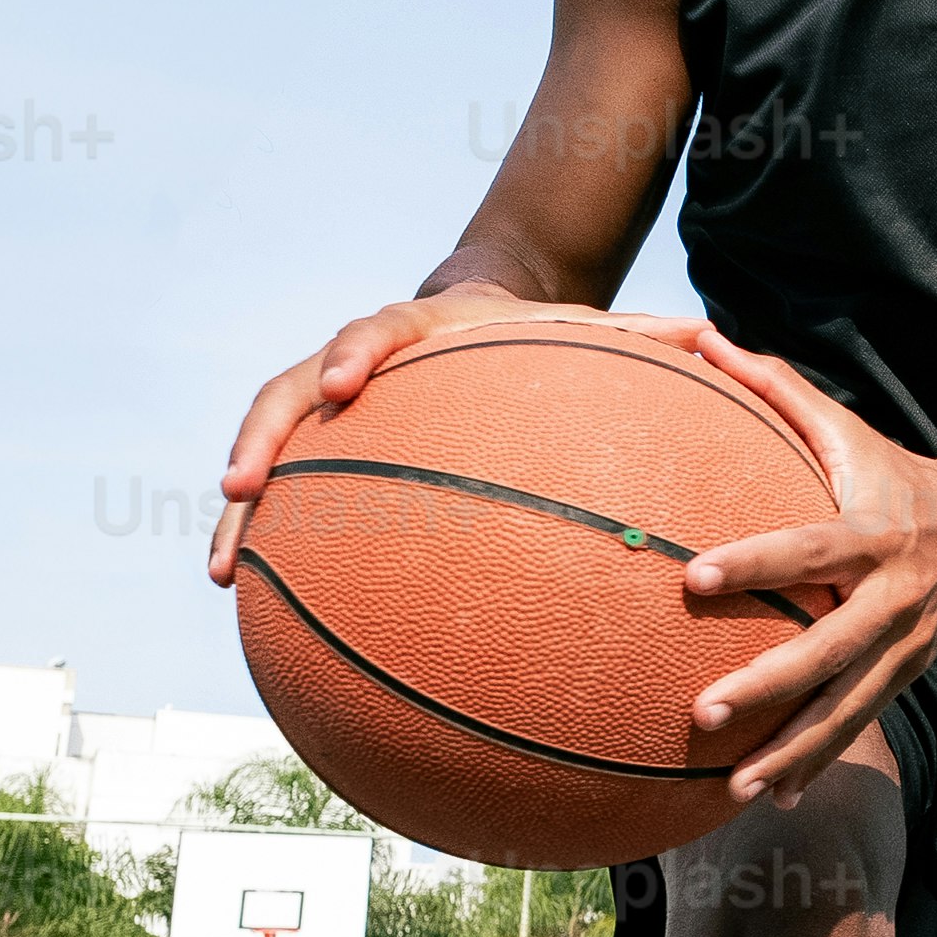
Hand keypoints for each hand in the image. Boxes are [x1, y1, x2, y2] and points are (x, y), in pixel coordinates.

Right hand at [207, 291, 703, 580]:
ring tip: (224, 572)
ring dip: (245, 513)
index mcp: (424, 329)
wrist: (489, 321)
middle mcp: (362, 364)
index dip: (358, 352)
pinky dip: (275, 552)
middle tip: (242, 490)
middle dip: (264, 441)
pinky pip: (295, 504)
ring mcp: (334, 411)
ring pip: (274, 454)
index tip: (345, 386)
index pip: (380, 329)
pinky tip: (265, 615)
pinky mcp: (332, 456)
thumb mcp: (591, 333)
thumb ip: (641, 340)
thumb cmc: (549, 338)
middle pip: (292, 393)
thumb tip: (713, 339)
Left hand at [680, 335, 936, 804]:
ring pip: (850, 706)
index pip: (807, 548)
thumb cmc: (894, 468)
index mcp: (872, 531)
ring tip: (736, 789)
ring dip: (796, 750)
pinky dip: (821, 762)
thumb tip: (703, 336)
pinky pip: (862, 723)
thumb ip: (775, 390)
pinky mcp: (910, 673)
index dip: (754, 561)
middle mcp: (894, 595)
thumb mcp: (845, 425)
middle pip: (830, 649)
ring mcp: (908, 642)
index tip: (693, 578)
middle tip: (702, 713)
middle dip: (769, 686)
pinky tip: (777, 799)